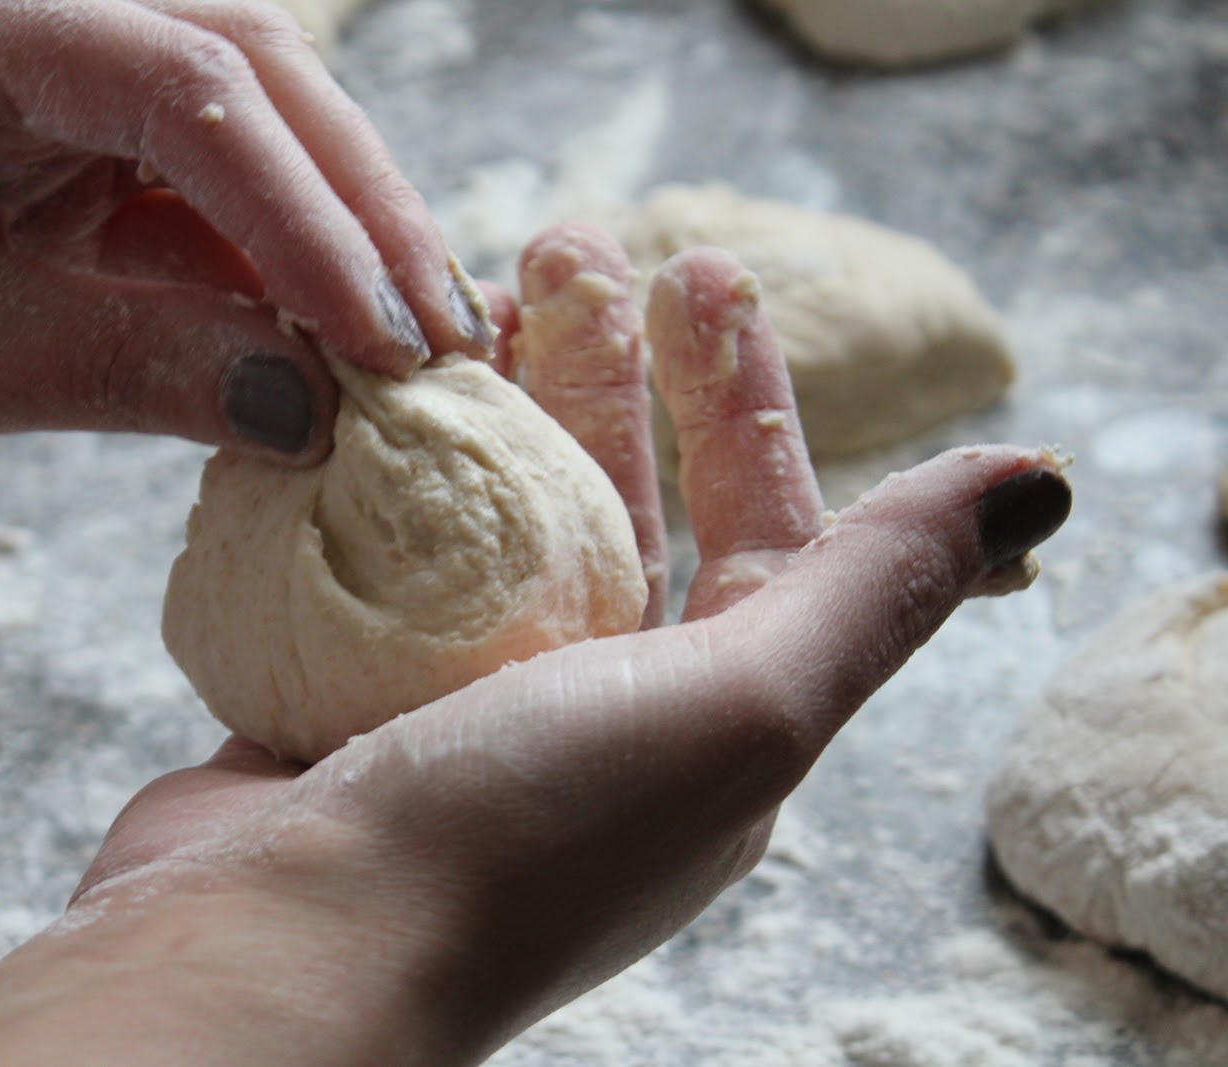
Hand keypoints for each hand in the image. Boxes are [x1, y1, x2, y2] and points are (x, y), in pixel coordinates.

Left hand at [0, 0, 490, 541]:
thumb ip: (128, 370)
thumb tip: (317, 410)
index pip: (180, 85)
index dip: (303, 214)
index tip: (380, 341)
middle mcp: (25, 29)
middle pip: (251, 83)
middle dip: (357, 215)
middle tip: (439, 343)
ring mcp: (62, 102)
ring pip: (259, 143)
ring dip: (342, 250)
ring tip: (417, 360)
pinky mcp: (88, 179)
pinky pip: (221, 219)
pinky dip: (287, 290)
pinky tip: (336, 358)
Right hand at [0, 225, 1071, 1065]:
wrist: (281, 955)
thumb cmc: (521, 842)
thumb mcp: (743, 707)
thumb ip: (873, 591)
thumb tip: (1034, 484)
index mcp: (709, 724)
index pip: (757, 529)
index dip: (741, 400)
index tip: (702, 277)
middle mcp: (595, 714)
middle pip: (614, 501)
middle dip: (601, 368)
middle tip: (567, 243)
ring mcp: (462, 704)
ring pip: (487, 516)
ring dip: (484, 403)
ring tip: (453, 292)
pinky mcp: (346, 694)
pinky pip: (371, 555)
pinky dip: (370, 474)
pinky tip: (354, 395)